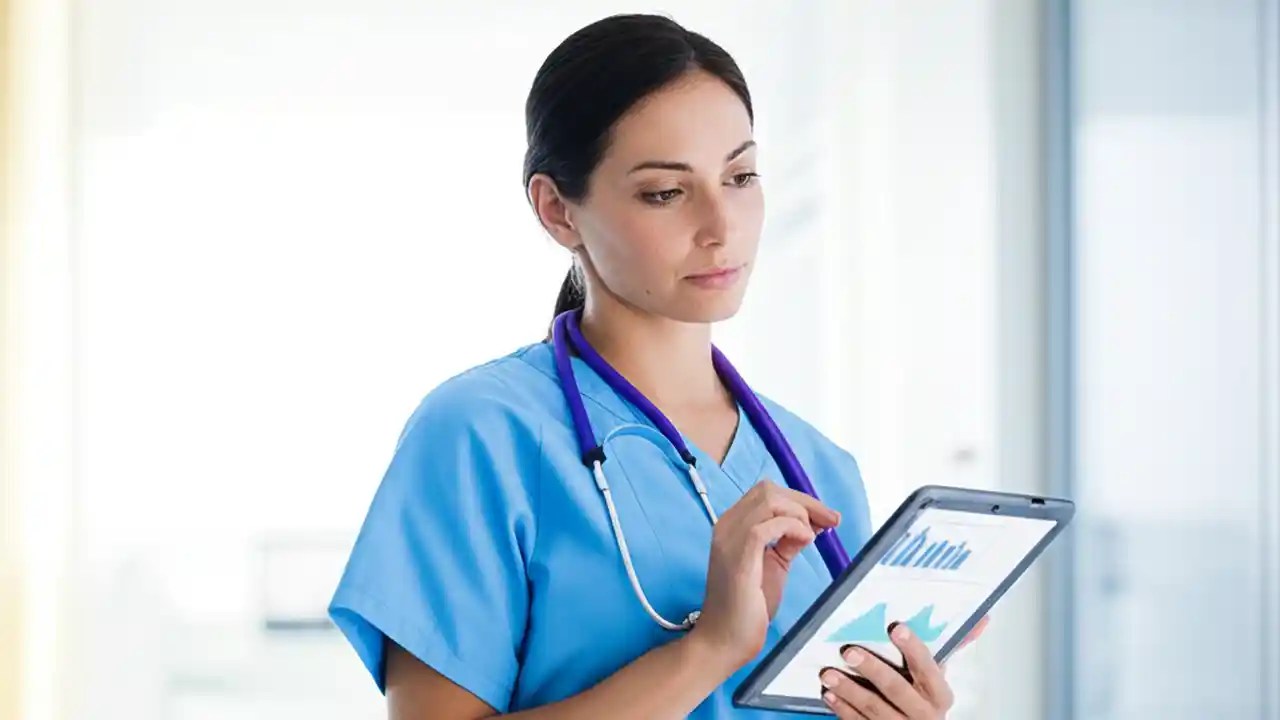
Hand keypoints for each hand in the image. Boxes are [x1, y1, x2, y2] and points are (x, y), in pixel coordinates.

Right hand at [690, 480, 840, 669]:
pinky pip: (768, 525)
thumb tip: (812, 524)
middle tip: (830, 521)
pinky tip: (804, 542)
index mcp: (732, 525)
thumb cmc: (747, 607)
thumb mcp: (774, 565)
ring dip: (800, 514)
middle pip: (769, 490)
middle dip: (805, 502)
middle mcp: (727, 525)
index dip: (800, 500)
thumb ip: (788, 542)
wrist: (724, 640)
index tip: (826, 517)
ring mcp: (729, 539)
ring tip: (811, 538)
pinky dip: (793, 527)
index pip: (767, 493)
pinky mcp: (739, 557)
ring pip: (769, 500)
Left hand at [819, 617, 989, 718]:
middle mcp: (924, 715)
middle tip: (850, 651)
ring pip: (874, 709)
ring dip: (850, 690)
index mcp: (940, 696)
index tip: (895, 627)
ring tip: (828, 673)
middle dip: (873, 669)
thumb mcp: (938, 677)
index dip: (913, 648)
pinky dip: (843, 709)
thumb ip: (955, 646)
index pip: (929, 669)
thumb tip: (981, 618)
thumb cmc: (925, 701)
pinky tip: (829, 694)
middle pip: (898, 690)